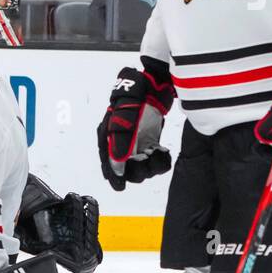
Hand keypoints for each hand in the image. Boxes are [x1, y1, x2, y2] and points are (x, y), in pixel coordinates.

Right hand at [97, 64, 174, 190]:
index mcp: (109, 138)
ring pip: (143, 167)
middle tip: (145, 158)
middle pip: (127, 169)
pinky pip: (156, 160)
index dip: (114, 176)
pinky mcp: (151, 142)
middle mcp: (122, 144)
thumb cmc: (134, 99)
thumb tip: (118, 165)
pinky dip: (161, 160)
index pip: (109, 163)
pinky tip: (162, 151)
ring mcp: (137, 144)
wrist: (154, 86)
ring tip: (157, 153)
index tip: (120, 186)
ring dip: (151, 165)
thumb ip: (120, 142)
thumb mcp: (123, 119)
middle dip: (137, 169)